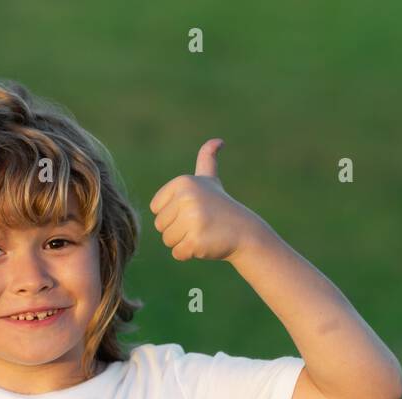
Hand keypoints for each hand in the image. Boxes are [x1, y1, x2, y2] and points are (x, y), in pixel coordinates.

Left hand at [149, 138, 263, 262]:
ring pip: (167, 240)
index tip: (192, 210)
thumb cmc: (221, 207)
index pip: (156, 209)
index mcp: (183, 182)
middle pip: (160, 225)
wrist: (244, 232)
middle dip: (177, 229)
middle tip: (200, 223)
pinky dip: (189, 253)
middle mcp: (186, 198)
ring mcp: (191, 220)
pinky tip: (205, 244)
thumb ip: (207, 159)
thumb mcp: (211, 180)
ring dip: (183, 241)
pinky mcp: (195, 241)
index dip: (172, 214)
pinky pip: (178, 253)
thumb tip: (218, 141)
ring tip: (203, 232)